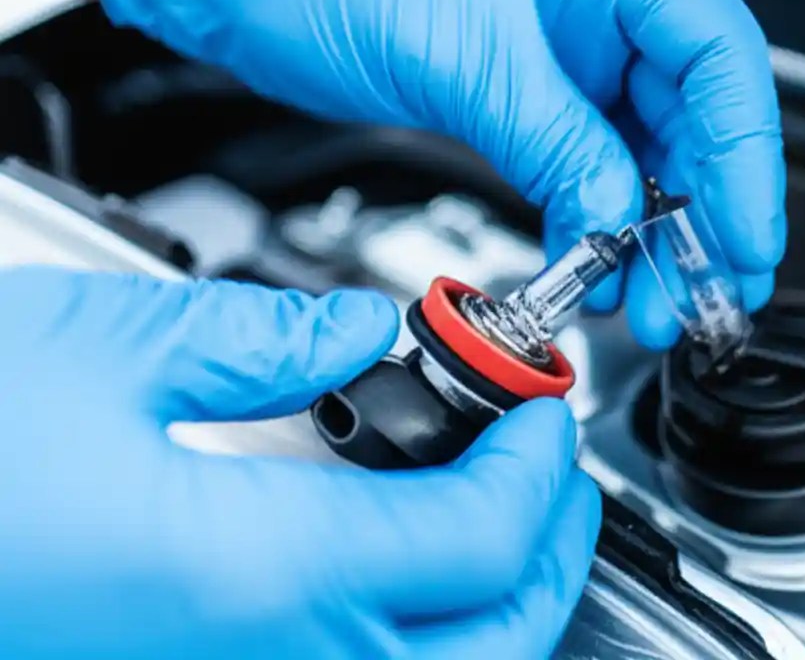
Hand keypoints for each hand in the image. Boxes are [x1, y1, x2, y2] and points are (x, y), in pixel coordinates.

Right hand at [0, 266, 599, 659]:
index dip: (541, 462)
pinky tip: (376, 573)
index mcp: (259, 580)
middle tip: (546, 470)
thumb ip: (265, 339)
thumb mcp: (103, 349)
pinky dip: (405, 643)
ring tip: (485, 521)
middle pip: (497, 643)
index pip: (487, 537)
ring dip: (491, 610)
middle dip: (551, 554)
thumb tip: (357, 326)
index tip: (539, 403)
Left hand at [81, 0, 786, 348]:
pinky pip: (587, 163)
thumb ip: (560, 143)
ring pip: (644, 150)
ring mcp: (565, 48)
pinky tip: (604, 267)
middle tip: (707, 295)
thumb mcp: (467, 54)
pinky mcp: (524, 92)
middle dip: (704, 213)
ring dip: (653, 233)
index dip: (744, 158)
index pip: (718, 58)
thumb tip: (618, 224)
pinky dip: (599, 221)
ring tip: (653, 303)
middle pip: (694, 114)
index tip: (746, 241)